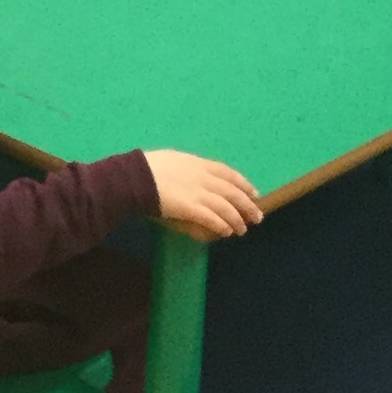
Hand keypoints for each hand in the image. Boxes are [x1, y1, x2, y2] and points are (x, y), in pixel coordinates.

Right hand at [145, 150, 263, 239]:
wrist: (134, 177)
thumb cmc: (148, 167)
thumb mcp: (173, 160)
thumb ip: (189, 168)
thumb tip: (199, 176)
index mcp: (197, 163)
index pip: (228, 173)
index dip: (243, 184)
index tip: (254, 193)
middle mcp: (202, 177)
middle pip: (232, 192)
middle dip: (247, 205)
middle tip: (257, 216)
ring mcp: (197, 192)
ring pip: (226, 207)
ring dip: (237, 220)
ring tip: (242, 229)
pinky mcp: (190, 208)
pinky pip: (212, 219)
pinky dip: (222, 226)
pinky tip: (226, 232)